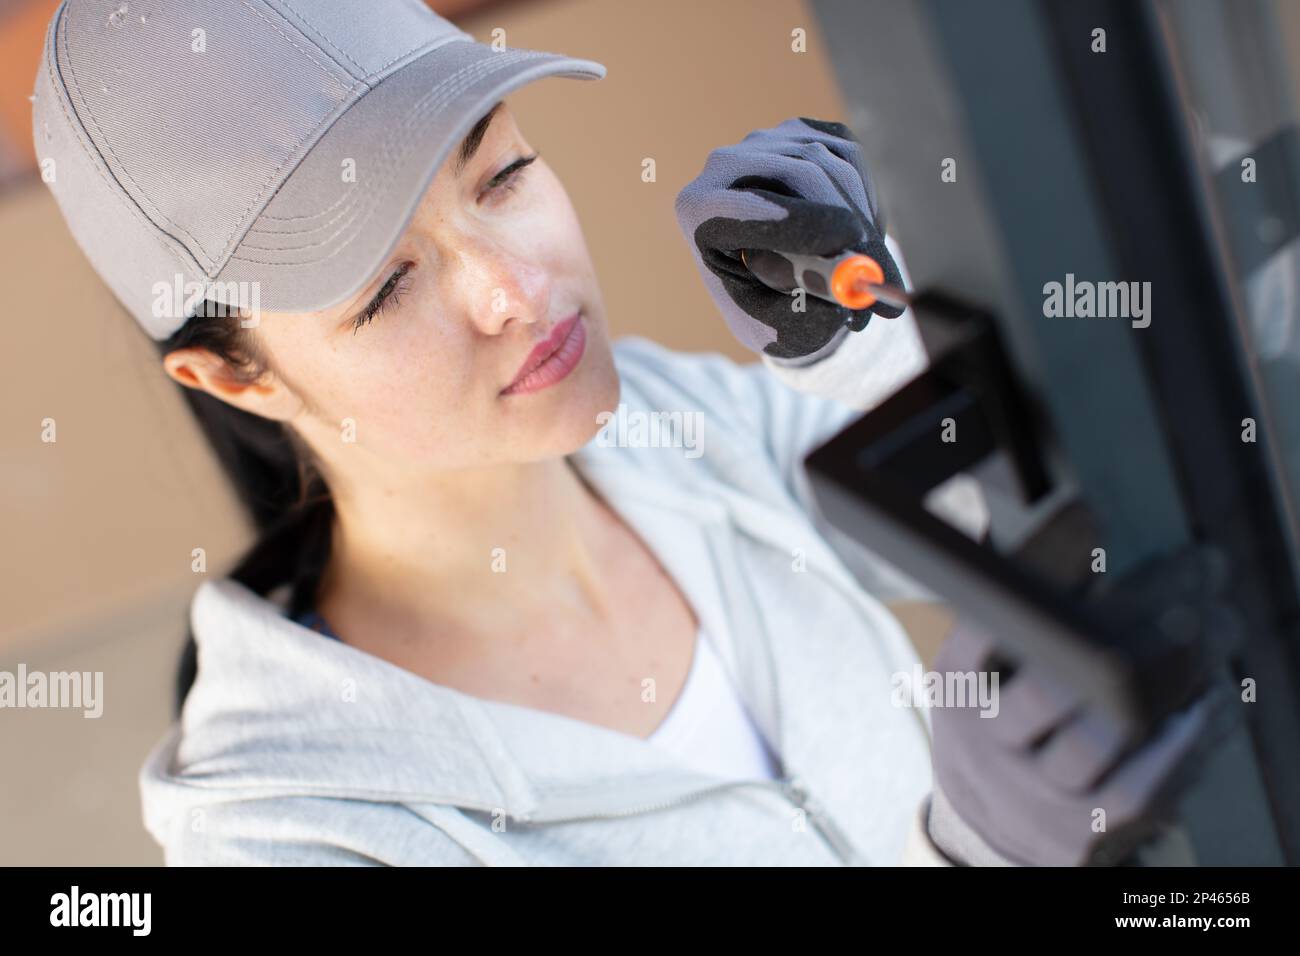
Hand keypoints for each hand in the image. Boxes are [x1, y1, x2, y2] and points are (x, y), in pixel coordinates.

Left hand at [673, 117, 903, 362]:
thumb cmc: (768, 310)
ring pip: (835, 165)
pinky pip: (851, 156)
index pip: (749, 206)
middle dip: (851, 221)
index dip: (803, 222)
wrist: (772, 282)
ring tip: (862, 270)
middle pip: (800, 172)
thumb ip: (808, 313)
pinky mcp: (802, 131)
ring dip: (863, 221)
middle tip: (880, 269)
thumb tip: (849, 294)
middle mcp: (725, 164)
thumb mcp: (779, 329)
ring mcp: (765, 141)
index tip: (851, 244)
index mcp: (700, 212)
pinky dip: (866, 200)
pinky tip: (854, 236)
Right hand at [926, 546, 1239, 865]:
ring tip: (1217, 626)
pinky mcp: (1080, 832)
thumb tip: (1065, 516)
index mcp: (954, 683)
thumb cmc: (998, 717)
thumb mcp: (979, 661)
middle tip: (1196, 568)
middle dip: (1137, 617)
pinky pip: (1141, 788)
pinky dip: (1184, 742)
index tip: (1088, 510)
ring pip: (1105, 735)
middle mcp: (982, 740)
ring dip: (1176, 674)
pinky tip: (1213, 699)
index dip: (1036, 563)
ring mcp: (1030, 792)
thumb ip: (1012, 595)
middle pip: (1057, 680)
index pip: (987, 618)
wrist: (989, 826)